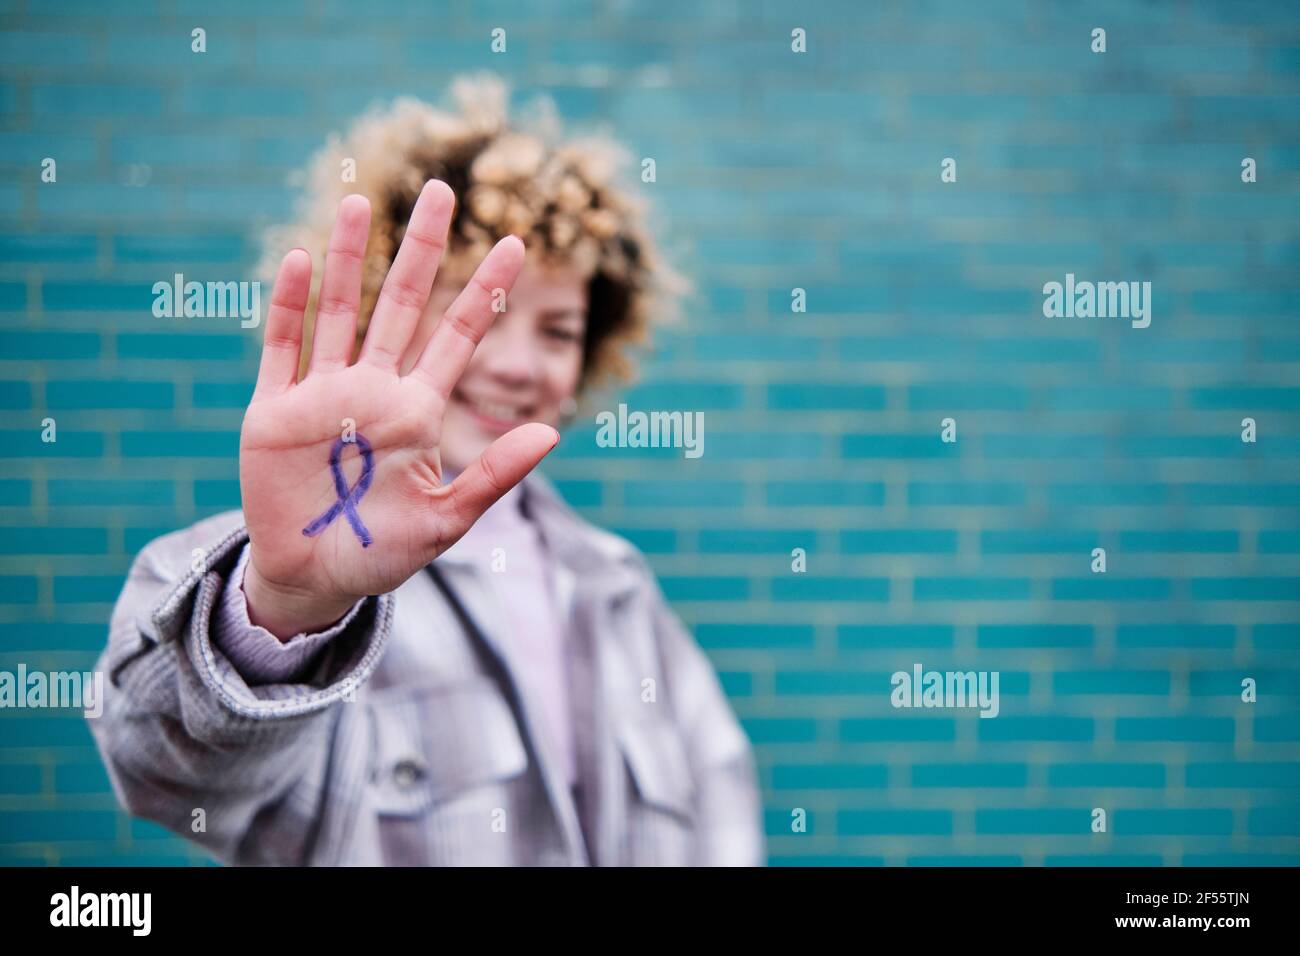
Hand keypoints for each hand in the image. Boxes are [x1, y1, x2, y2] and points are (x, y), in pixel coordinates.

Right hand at [238, 181, 558, 637]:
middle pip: (401, 304)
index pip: (459, 336)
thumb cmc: (383, 553)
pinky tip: (301, 261)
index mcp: (418, 412)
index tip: (517, 243)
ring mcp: (323, 395)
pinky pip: (283, 348)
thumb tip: (551, 433)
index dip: (484, 291)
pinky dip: (290, 306)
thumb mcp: (447, 521)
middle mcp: (374, 390)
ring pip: (340, 312)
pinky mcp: (274, 411)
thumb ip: (494, 477)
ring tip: (362, 202)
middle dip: (422, 249)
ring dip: (350, 259)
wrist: (313, 581)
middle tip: (443, 189)